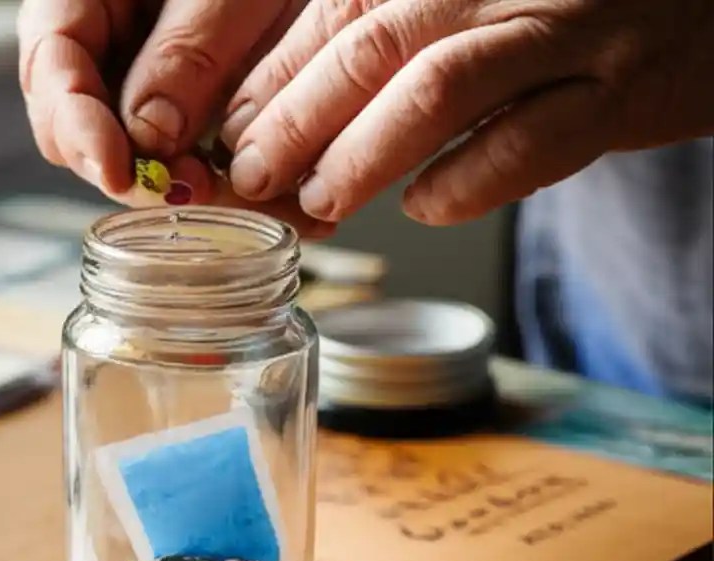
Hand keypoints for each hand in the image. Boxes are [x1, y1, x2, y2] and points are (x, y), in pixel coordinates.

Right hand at [17, 0, 336, 236]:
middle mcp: (103, 40)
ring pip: (133, 153)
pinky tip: (263, 193)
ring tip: (233, 199)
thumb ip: (189, 49)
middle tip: (187, 192)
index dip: (78, 128)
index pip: (52, 68)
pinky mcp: (190, 104)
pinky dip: (219, 180)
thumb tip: (149, 137)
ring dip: (180, 185)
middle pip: (80, 125)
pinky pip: (186, 156)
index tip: (117, 172)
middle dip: (129, 169)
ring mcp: (142, 76)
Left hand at [220, 0, 713, 224]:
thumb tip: (263, 121)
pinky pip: (525, 144)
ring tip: (323, 201)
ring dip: (362, 157)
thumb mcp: (455, 3)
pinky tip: (422, 209)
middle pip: (367, 45)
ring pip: (435, 89)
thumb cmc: (550, 10)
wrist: (700, 4)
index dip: (267, 83)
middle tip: (255, 178)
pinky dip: (461, 185)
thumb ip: (370, 45)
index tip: (226, 139)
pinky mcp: (619, 90)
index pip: (329, 12)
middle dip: (294, 122)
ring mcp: (564, 27)